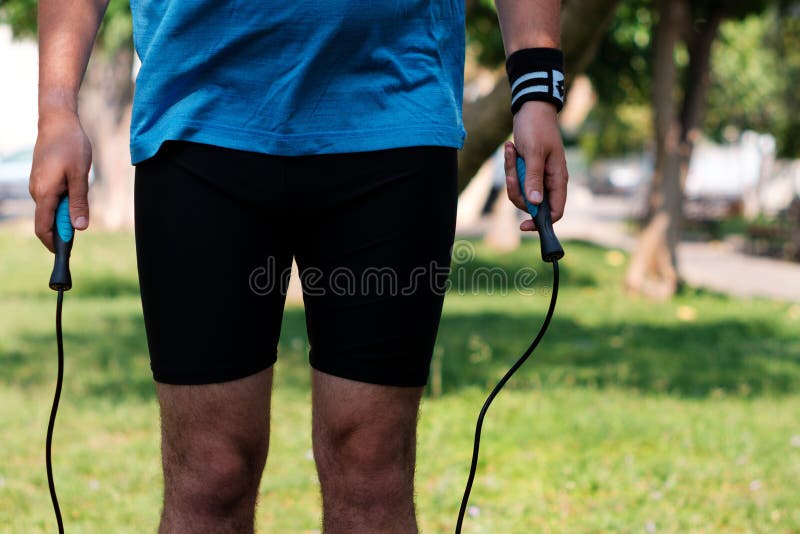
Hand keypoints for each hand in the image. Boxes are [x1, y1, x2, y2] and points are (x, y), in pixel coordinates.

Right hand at [29, 110, 91, 251]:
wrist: (58, 121)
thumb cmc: (71, 145)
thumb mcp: (80, 176)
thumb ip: (79, 203)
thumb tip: (79, 228)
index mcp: (44, 193)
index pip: (43, 228)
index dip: (54, 243)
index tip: (65, 254)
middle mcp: (36, 191)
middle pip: (48, 221)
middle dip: (63, 231)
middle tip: (80, 233)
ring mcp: (37, 185)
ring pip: (51, 209)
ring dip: (66, 214)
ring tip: (81, 204)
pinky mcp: (42, 179)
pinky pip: (52, 198)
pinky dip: (64, 203)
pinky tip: (76, 190)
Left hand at [503, 101, 567, 231]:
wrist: (531, 108)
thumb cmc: (537, 128)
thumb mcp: (535, 154)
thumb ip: (534, 179)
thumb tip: (534, 204)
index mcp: (558, 179)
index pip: (555, 212)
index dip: (541, 222)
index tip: (522, 225)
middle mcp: (549, 181)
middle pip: (531, 203)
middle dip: (516, 190)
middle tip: (511, 170)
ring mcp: (538, 176)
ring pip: (520, 191)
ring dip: (511, 174)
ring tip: (510, 151)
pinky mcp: (527, 170)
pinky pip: (516, 178)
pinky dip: (510, 166)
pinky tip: (510, 148)